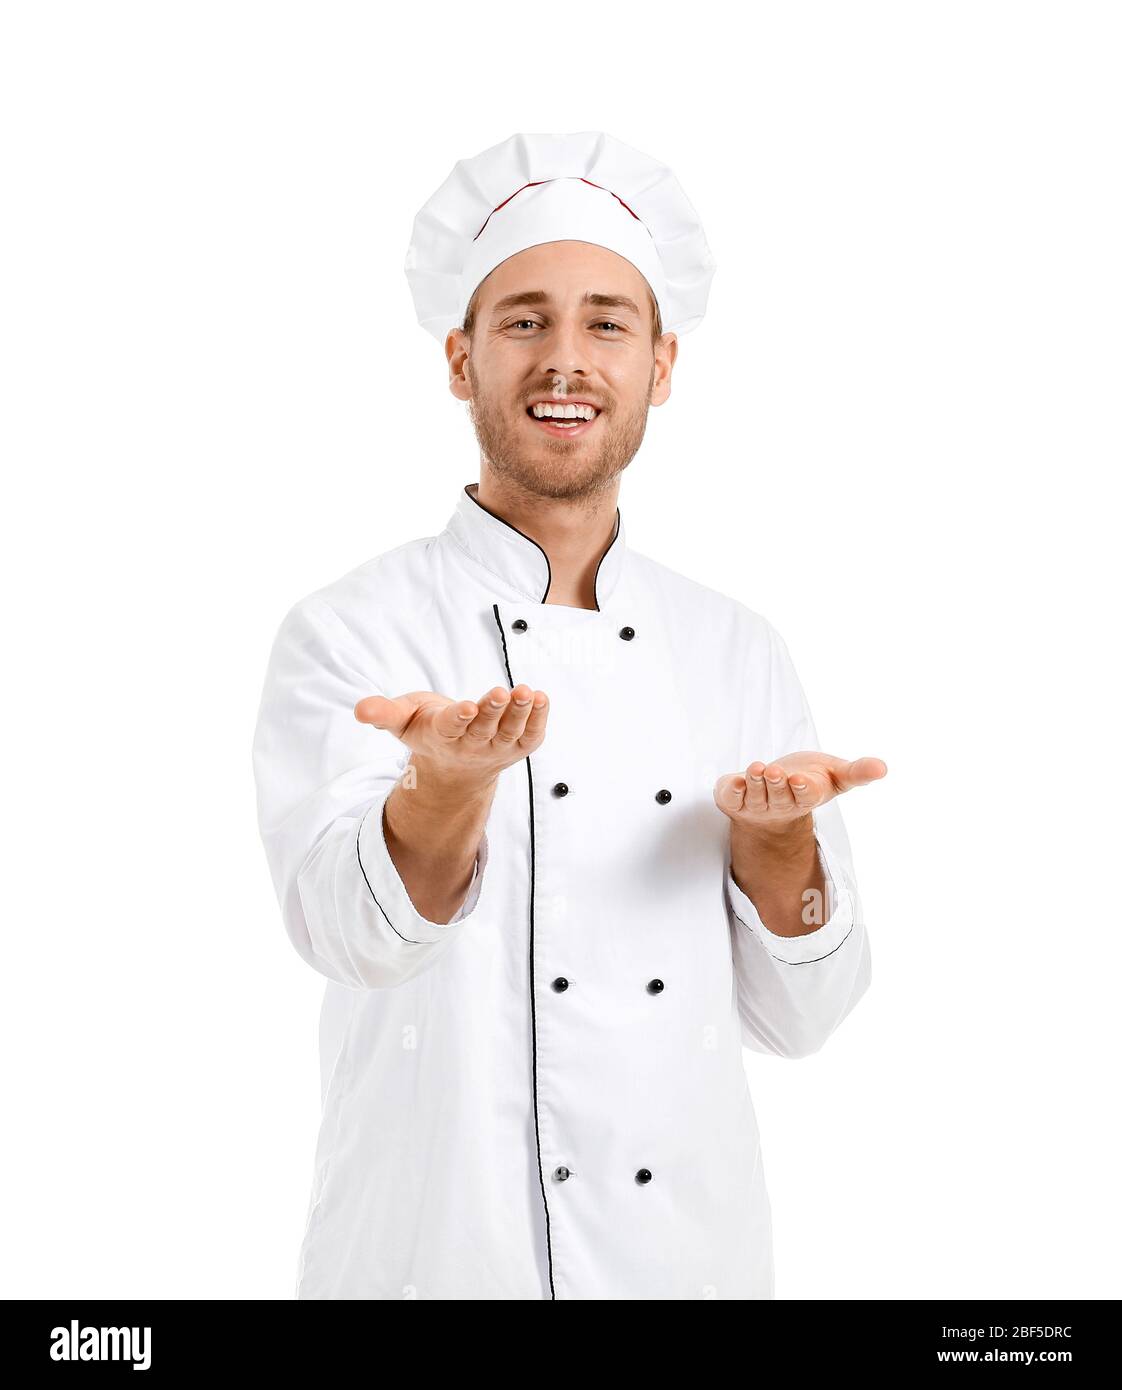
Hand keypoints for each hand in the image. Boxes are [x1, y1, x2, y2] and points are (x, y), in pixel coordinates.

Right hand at [354, 684, 548, 789]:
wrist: (455, 767)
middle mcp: (471, 745)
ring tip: (527, 692)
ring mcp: (497, 748)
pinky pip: (531, 736)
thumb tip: (360, 710)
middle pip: (484, 729)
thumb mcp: (402, 721)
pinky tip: (543, 698)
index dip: (458, 718)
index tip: (465, 707)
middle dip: (492, 711)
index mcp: (442, 737)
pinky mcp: (518, 746)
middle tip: (500, 692)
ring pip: (510, 732)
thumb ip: (384, 713)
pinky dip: (539, 719)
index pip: (450, 728)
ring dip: (520, 712)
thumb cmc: (428, 731)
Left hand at [714, 752, 886, 829]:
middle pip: (779, 798)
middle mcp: (780, 806)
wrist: (774, 790)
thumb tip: (883, 767)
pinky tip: (735, 781)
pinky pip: (731, 798)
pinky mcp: (734, 800)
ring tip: (757, 768)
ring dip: (755, 783)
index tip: (799, 779)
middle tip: (775, 771)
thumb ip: (857, 772)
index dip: (802, 789)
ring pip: (755, 797)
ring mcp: (756, 805)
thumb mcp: (835, 775)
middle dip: (776, 785)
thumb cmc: (807, 781)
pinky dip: (732, 790)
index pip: (805, 797)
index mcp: (805, 798)